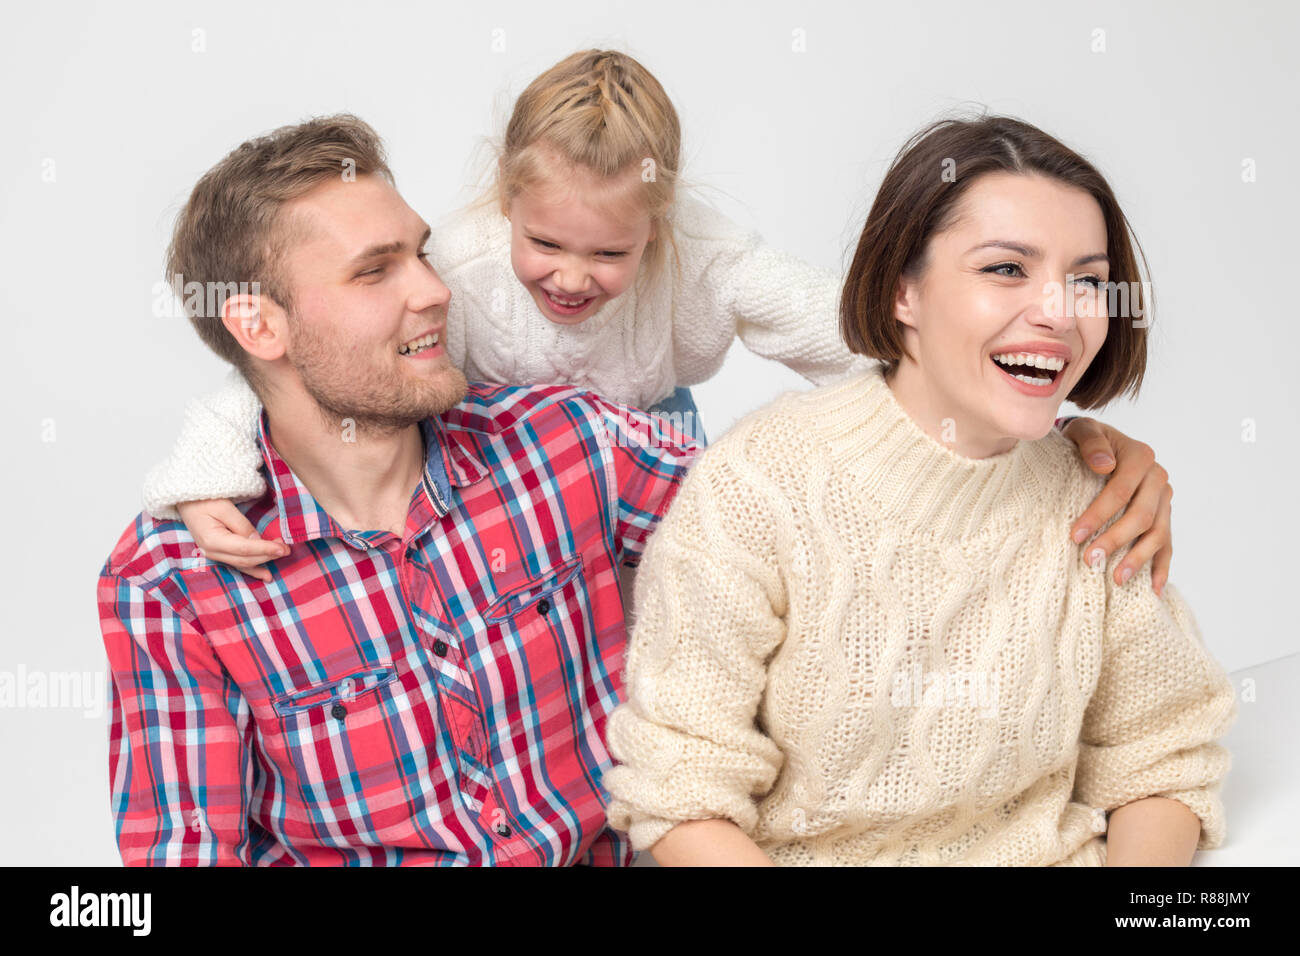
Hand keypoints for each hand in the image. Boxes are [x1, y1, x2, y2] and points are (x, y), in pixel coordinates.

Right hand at [176, 498, 288, 582]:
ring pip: (242, 564)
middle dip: (268, 555)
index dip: (266, 549)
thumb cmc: (204, 499)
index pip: (245, 549)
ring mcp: (212, 554)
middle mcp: (211, 551)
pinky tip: (265, 575)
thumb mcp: (225, 507)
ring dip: (263, 562)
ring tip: (281, 558)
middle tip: (287, 549)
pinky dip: (252, 569)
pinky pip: (236, 563)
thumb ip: (241, 525)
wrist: (186, 500)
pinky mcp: (217, 553)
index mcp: (212, 540)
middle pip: (245, 559)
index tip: (284, 547)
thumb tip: (257, 540)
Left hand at [1061, 418, 1171, 596]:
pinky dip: (1161, 567)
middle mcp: (1158, 478)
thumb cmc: (1086, 440)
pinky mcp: (1164, 515)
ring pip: (1157, 533)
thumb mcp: (1083, 431)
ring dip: (1138, 559)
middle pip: (1141, 516)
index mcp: (1140, 457)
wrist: (1100, 444)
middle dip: (1115, 540)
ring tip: (1116, 580)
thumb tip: (1103, 465)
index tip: (1075, 536)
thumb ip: (1091, 443)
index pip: (1121, 491)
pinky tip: (1153, 588)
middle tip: (1090, 561)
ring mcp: (1164, 498)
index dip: (1099, 514)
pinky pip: (1167, 543)